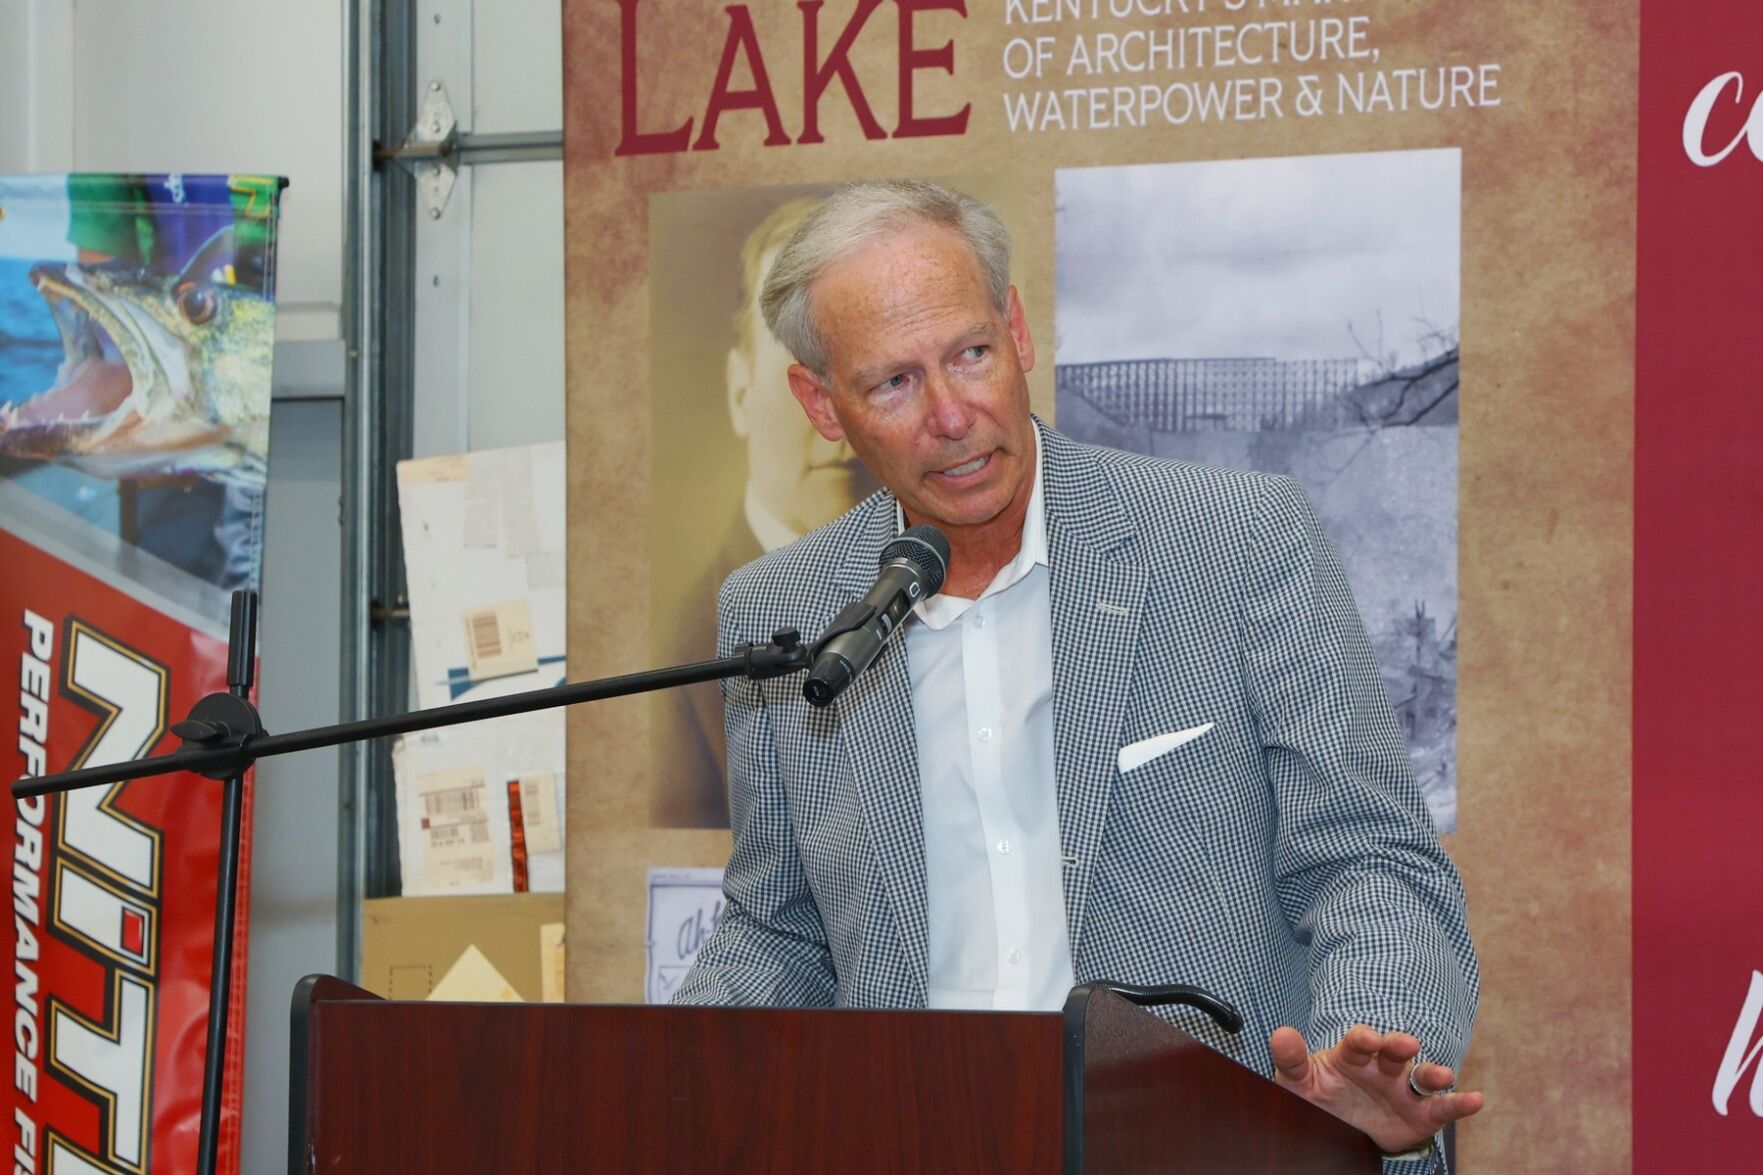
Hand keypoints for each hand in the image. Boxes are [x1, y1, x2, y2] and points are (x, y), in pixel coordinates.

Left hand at [1269, 1024, 1483, 1154]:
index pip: (1359, 1040)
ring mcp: (1404, 1089)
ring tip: (1443, 1075)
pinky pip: (1443, 1107)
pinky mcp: (1422, 1114)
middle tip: (1405, 1044)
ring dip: (1433, 1072)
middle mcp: (1382, 1067)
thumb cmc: (1318, 1097)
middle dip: (1400, 1045)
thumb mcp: (1299, 1083)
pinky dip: (1460, 1103)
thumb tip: (1280, 1034)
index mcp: (1353, 1055)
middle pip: (1394, 1051)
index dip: (1364, 1037)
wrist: (1338, 1129)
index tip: (1366, 1038)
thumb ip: (1291, 1060)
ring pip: (1422, 1075)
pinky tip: (1476, 1100)